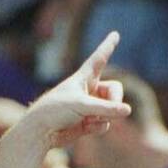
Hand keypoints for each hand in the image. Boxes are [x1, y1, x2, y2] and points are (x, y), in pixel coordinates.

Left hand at [23, 31, 130, 147]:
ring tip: (88, 120)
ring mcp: (89, 107)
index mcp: (83, 77)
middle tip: (112, 110)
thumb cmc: (55, 112)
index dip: (107, 46)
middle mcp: (88, 90)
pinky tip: (85, 128)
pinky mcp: (88, 123)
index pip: (99, 58)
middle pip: (115, 89)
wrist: (39, 133)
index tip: (115, 34)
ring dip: (105, 116)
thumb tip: (128, 111)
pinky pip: (105, 124)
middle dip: (115, 101)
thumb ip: (106, 108)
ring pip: (112, 109)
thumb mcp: (82, 106)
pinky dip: (99, 127)